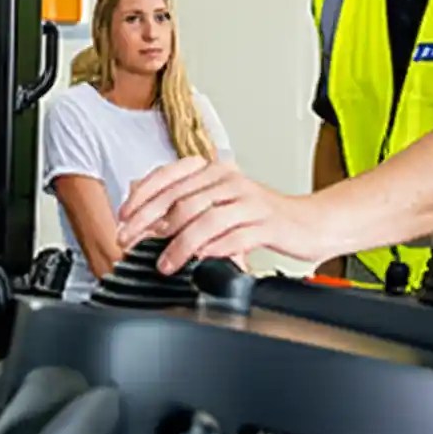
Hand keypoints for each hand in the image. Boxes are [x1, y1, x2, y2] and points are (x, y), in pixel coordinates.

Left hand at [116, 156, 325, 274]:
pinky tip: (199, 261)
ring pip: (203, 219)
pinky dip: (212, 250)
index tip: (123, 218)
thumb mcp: (218, 201)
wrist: (309, 222)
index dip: (141, 197)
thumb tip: (140, 206)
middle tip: (130, 242)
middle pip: (180, 200)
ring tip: (164, 263)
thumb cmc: (260, 215)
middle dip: (148, 223)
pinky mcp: (266, 224)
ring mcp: (249, 201)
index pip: (168, 176)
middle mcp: (229, 180)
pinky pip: (233, 237)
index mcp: (214, 170)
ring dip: (178, 245)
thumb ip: (183, 200)